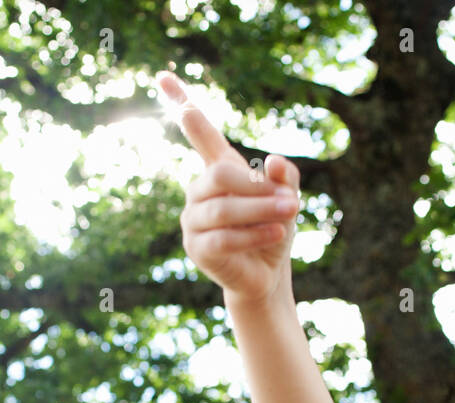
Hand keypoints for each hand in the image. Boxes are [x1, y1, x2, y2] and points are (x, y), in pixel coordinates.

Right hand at [157, 70, 299, 307]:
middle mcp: (199, 192)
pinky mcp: (198, 249)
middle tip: (292, 201)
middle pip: (219, 176)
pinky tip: (276, 234)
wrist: (266, 274)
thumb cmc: (273, 229)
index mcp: (219, 170)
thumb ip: (283, 177)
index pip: (198, 133)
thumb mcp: (286, 198)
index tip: (162, 76)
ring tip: (290, 215)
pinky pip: (222, 238)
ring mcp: (193, 221)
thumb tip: (272, 161)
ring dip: (260, 211)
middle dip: (256, 187)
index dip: (181, 104)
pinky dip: (253, 234)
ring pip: (222, 209)